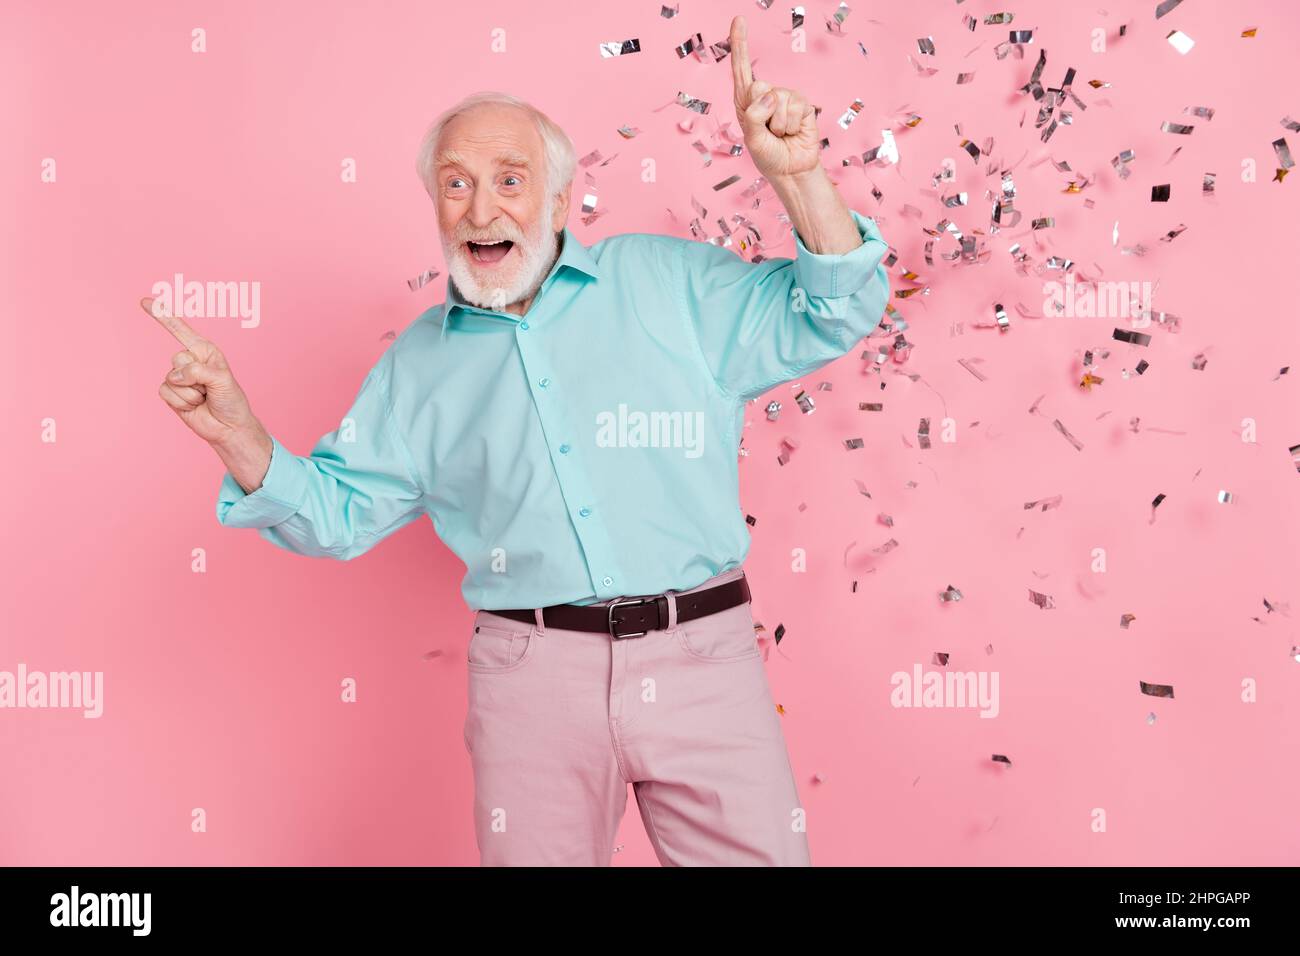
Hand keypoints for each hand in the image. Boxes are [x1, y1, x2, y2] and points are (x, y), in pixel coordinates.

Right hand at [142, 296, 260, 447]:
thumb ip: (200, 371)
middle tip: (209, 388)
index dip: (162, 315)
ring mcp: (178, 377)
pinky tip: (194, 405)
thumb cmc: (231, 401)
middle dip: (195, 376)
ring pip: (172, 378)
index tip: (145, 302)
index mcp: (204, 351)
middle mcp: (190, 360)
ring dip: (191, 393)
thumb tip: (177, 375)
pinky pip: (166, 392)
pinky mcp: (171, 392)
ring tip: (204, 398)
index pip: (180, 330)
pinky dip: (182, 402)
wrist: (227, 427)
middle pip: (177, 358)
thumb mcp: (223, 380)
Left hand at [729, 14, 820, 180]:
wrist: (791, 170)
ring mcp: (785, 97)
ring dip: (778, 125)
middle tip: (767, 131)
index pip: (742, 68)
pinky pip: (794, 108)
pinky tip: (793, 132)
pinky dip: (791, 125)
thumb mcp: (751, 139)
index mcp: (746, 100)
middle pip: (758, 86)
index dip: (740, 43)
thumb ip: (753, 116)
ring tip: (781, 134)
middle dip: (761, 113)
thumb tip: (770, 96)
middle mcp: (765, 94)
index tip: (739, 19)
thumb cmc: (768, 155)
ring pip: (777, 101)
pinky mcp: (802, 104)